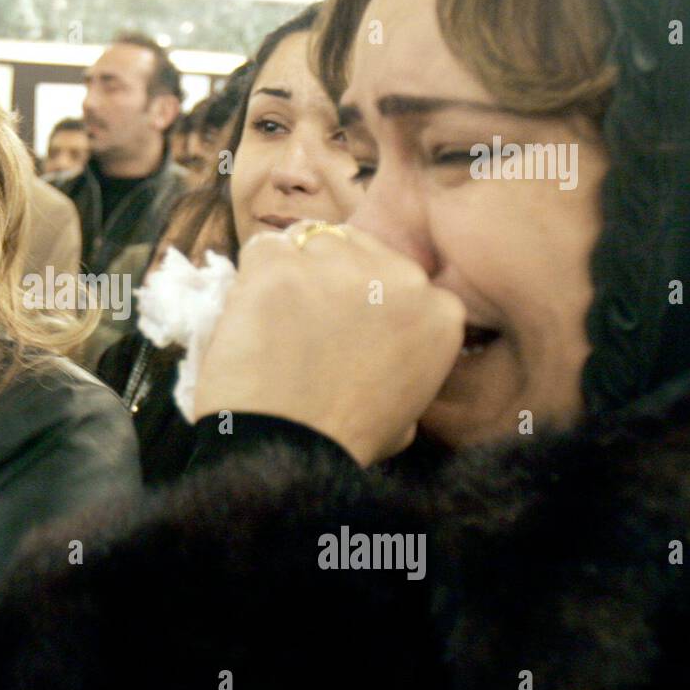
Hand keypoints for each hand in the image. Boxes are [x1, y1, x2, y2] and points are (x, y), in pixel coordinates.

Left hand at [191, 223, 464, 465]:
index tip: (340, 320)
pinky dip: (251, 277)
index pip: (395, 272)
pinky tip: (250, 314)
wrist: (287, 448)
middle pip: (352, 246)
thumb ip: (406, 366)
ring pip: (306, 241)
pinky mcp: (281, 264)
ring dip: (289, 271)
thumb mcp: (407, 412)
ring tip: (273, 319)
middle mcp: (400, 276)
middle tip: (302, 318)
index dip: (362, 292)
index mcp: (439, 311)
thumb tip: (385, 354)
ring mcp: (338, 265)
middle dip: (326, 273)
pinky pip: (262, 249)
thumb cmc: (346, 442)